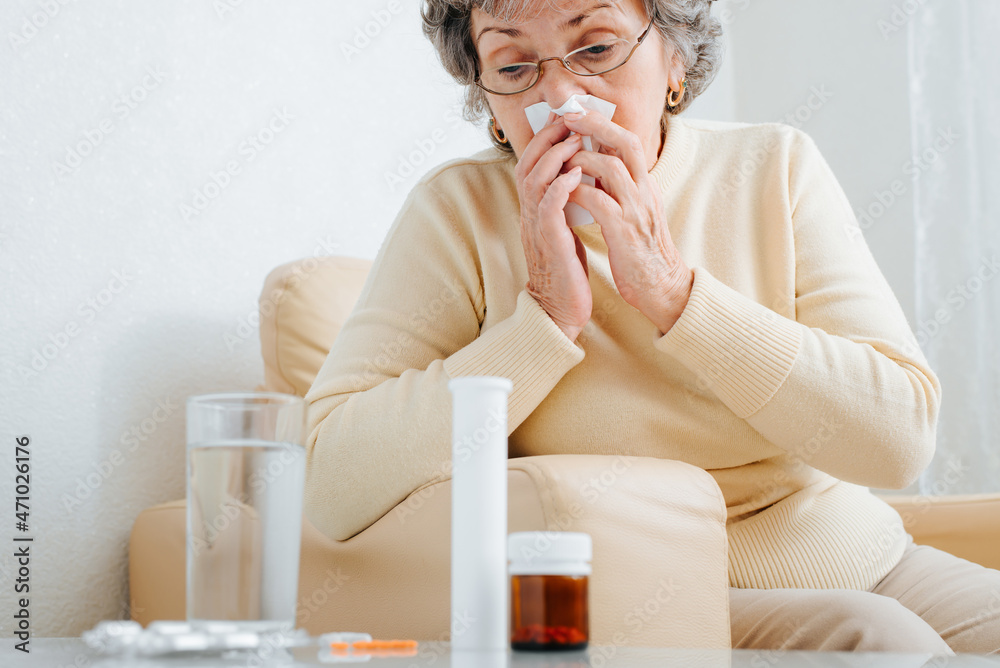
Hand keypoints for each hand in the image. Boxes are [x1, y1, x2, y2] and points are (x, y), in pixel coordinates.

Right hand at [514, 114, 592, 342]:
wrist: (560, 309)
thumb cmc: (566, 269)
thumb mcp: (563, 229)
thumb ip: (564, 204)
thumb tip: (577, 176)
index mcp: (534, 210)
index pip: (531, 164)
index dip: (545, 140)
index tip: (565, 120)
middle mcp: (530, 214)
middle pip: (528, 164)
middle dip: (548, 138)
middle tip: (569, 119)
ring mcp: (537, 227)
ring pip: (535, 181)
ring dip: (555, 156)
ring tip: (575, 140)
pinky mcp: (549, 242)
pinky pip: (549, 207)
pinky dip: (561, 186)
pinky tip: (575, 173)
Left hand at [561, 111, 692, 334]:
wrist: (662, 286)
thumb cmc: (642, 252)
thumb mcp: (636, 212)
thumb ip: (620, 189)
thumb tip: (597, 166)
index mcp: (646, 185)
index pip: (629, 141)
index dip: (603, 122)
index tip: (577, 113)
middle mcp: (645, 190)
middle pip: (626, 142)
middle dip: (595, 124)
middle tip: (568, 117)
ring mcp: (636, 209)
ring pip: (612, 166)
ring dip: (582, 158)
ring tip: (561, 158)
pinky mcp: (624, 231)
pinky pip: (599, 201)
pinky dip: (579, 190)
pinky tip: (563, 189)